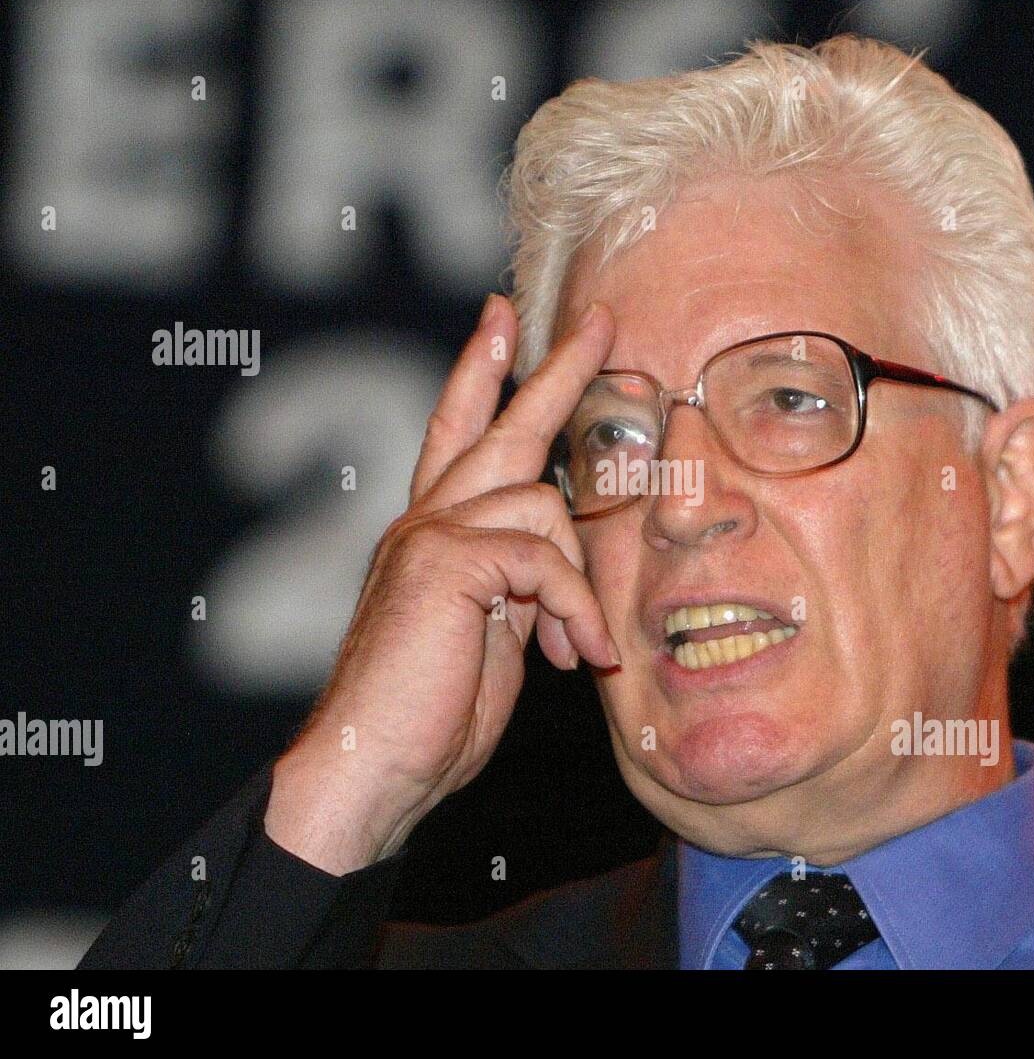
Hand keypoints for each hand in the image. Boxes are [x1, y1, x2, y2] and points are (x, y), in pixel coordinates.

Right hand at [264, 295, 619, 873]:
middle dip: (555, 370)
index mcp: (434, 535)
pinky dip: (572, 610)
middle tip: (602, 322)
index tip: (503, 324)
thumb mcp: (491, 638)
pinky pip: (544, 559)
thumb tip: (562, 568)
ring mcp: (428, 534)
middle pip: (499, 425)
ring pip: (542, 503)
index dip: (481, 376)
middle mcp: (425, 520)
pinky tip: (573, 655)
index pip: (458, 436)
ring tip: (579, 650)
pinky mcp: (442, 560)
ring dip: (579, 585)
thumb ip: (519, 588)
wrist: (373, 768)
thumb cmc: (431, 714)